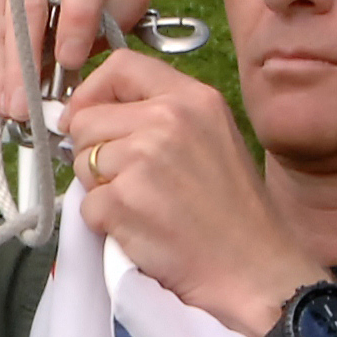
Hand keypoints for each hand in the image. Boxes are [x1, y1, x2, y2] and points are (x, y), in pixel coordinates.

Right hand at [0, 0, 147, 126]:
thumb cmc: (2, 59)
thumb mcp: (48, 74)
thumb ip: (73, 82)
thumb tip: (89, 111)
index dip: (120, 23)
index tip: (101, 65)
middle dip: (83, 16)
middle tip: (71, 63)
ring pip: (32, 1)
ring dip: (27, 61)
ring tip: (21, 104)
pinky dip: (1, 59)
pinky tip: (1, 92)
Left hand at [65, 55, 322, 336]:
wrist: (254, 270)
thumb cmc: (234, 213)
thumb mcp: (212, 139)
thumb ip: (159, 117)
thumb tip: (89, 115)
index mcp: (193, 98)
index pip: (120, 66)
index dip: (92, 92)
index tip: (85, 116)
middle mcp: (168, 119)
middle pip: (87, 119)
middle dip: (95, 152)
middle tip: (132, 182)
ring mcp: (143, 158)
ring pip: (82, 163)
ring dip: (102, 189)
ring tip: (147, 207)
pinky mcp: (124, 199)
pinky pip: (86, 205)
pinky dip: (106, 223)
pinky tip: (143, 230)